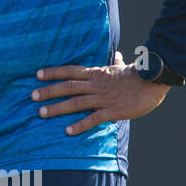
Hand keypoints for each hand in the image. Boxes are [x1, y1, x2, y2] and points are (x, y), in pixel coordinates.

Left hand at [31, 51, 168, 135]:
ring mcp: (103, 98)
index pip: (70, 71)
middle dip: (48, 91)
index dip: (53, 72)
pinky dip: (80, 125)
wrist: (154, 82)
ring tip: (42, 113)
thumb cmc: (138, 75)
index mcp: (96, 73)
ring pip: (75, 102)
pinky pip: (93, 118)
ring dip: (57, 108)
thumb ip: (116, 62)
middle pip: (67, 87)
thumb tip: (116, 54)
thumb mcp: (123, 66)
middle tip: (32, 96)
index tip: (37, 75)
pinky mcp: (112, 111)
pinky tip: (68, 131)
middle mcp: (95, 85)